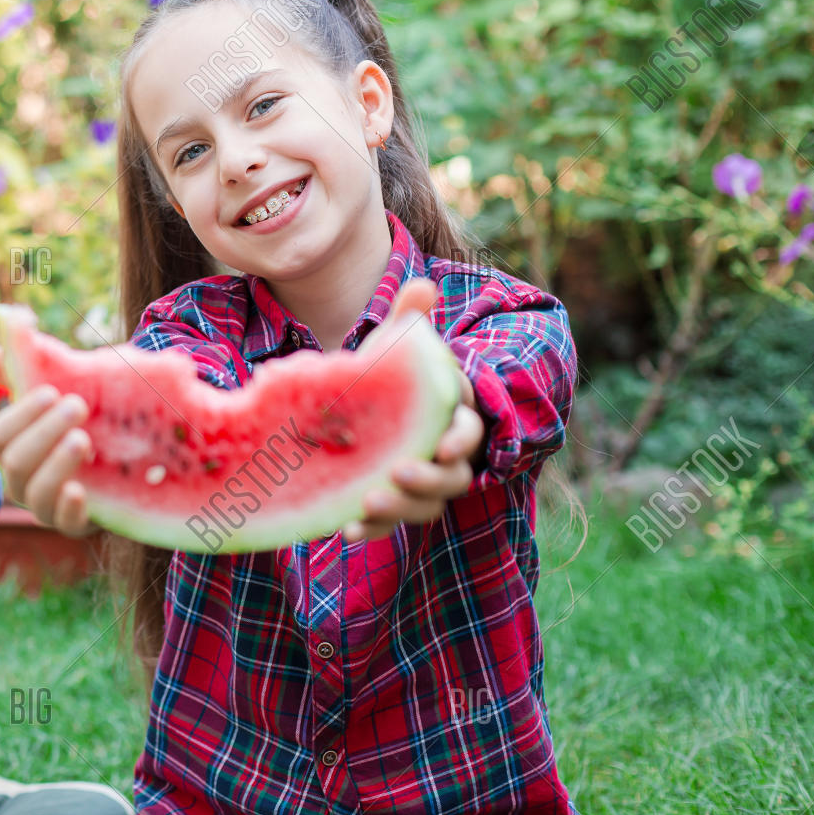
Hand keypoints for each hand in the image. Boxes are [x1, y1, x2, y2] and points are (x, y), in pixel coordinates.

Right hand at [0, 339, 95, 535]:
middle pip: (16, 462)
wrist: (125, 459)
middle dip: (44, 433)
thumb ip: (16, 369)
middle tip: (79, 406)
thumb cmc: (78, 420)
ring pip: (35, 494)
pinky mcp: (74, 524)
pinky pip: (63, 524)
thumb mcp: (52, 391)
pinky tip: (80, 490)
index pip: (1, 434)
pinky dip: (68, 509)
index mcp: (13, 447)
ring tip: (83, 440)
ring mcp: (46, 505)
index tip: (52, 391)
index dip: (23, 414)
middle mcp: (23, 479)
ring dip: (56, 465)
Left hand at [341, 278, 483, 543]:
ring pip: (424, 507)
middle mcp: (443, 457)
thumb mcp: (394, 348)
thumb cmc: (387, 377)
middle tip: (399, 472)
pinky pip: (388, 526)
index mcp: (451, 417)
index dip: (461, 439)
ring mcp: (419, 486)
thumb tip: (422, 283)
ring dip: (399, 509)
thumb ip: (409, 322)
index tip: (443, 444)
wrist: (358, 413)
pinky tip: (344, 531)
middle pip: (452, 477)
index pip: (469, 430)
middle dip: (429, 478)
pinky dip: (370, 530)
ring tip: (367, 504)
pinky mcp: (391, 505)